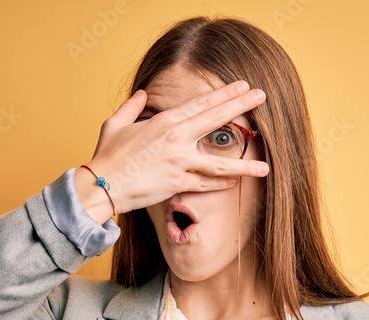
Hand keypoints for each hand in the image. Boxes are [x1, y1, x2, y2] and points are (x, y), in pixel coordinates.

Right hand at [83, 80, 269, 213]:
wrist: (102, 186)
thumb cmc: (107, 155)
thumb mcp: (115, 123)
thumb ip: (132, 107)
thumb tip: (142, 95)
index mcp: (165, 122)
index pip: (201, 104)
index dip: (224, 94)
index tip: (242, 85)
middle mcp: (177, 140)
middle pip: (216, 120)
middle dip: (241, 106)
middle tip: (262, 96)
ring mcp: (180, 163)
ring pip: (220, 163)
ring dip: (245, 166)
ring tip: (266, 167)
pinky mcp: (178, 184)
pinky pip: (206, 184)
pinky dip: (221, 184)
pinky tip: (235, 182)